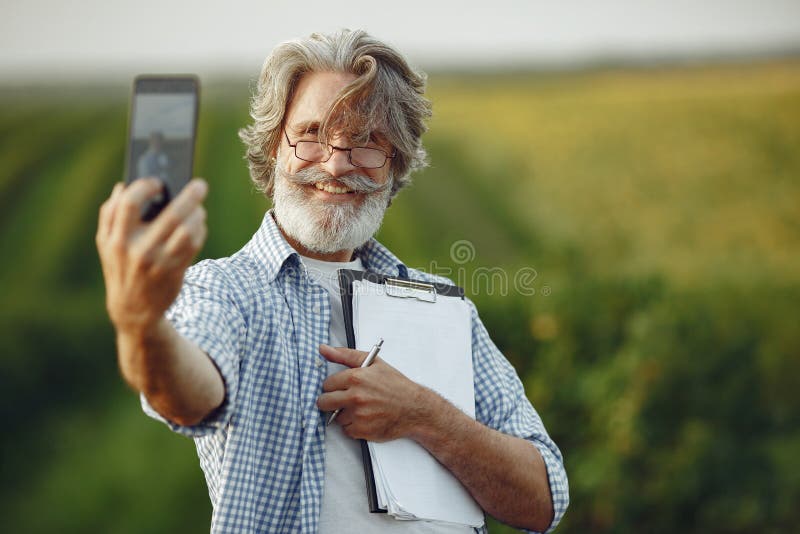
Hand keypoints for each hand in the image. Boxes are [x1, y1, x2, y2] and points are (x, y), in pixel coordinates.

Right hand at [96, 178, 207, 336]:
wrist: (133, 310)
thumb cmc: (121, 266)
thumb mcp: (106, 244)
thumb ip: (110, 214)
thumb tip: (122, 186)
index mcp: (116, 239)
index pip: (129, 203)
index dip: (145, 187)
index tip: (158, 182)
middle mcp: (137, 250)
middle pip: (171, 215)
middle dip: (190, 196)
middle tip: (200, 184)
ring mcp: (158, 262)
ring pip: (187, 230)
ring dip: (198, 215)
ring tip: (199, 208)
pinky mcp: (175, 271)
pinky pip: (194, 245)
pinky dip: (199, 231)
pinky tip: (198, 225)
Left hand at [316, 344, 429, 441]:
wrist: (414, 409)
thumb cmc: (395, 385)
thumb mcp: (373, 363)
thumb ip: (345, 355)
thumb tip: (323, 349)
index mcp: (356, 377)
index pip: (327, 384)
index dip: (334, 386)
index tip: (342, 387)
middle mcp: (355, 397)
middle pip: (324, 402)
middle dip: (331, 401)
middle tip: (344, 399)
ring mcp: (358, 415)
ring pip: (336, 417)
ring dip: (345, 414)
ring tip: (362, 408)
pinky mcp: (362, 430)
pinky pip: (346, 430)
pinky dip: (353, 426)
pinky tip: (366, 418)